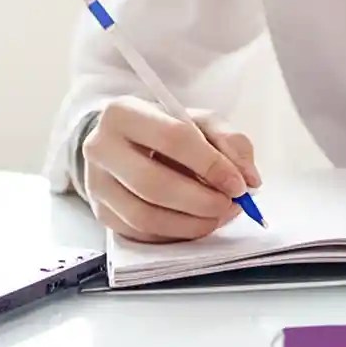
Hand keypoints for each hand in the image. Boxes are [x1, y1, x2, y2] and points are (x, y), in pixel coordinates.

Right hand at [82, 96, 261, 243]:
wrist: (122, 142)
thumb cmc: (164, 130)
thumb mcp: (199, 122)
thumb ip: (230, 142)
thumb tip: (249, 179)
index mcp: (123, 113)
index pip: (173, 138)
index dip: (211, 165)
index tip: (238, 184)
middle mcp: (101, 148)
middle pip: (154, 184)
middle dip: (201, 201)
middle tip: (230, 205)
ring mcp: (96, 184)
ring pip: (145, 217)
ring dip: (191, 223)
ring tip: (218, 216)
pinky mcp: (101, 214)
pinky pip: (142, 234)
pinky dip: (176, 234)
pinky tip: (195, 222)